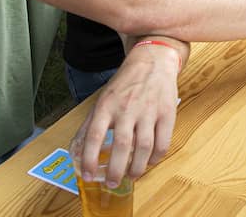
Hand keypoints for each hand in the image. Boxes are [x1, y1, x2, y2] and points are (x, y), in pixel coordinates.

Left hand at [72, 44, 179, 186]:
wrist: (153, 60)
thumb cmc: (126, 83)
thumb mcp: (103, 99)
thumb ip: (90, 124)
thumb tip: (77, 151)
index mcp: (107, 105)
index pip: (95, 135)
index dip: (90, 159)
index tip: (89, 175)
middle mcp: (127, 108)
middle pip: (121, 145)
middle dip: (116, 170)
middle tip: (112, 183)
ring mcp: (149, 111)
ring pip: (144, 147)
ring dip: (137, 168)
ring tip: (131, 176)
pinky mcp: (167, 113)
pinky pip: (163, 142)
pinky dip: (156, 157)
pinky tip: (149, 162)